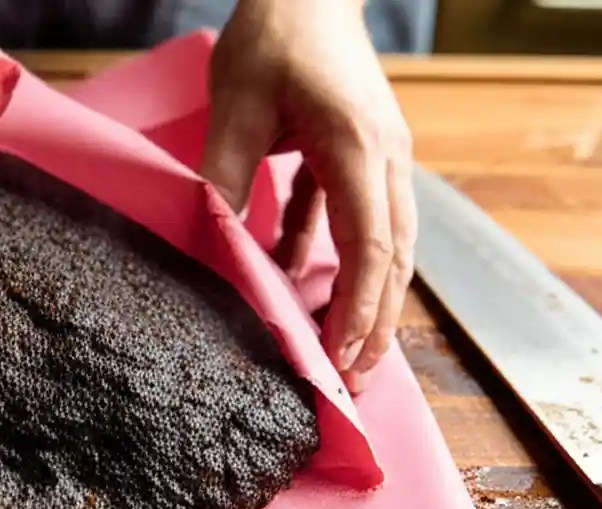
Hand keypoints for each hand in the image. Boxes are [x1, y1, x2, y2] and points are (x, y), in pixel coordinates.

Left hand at [200, 0, 416, 393]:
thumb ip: (224, 175)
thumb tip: (209, 243)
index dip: (357, 309)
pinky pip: (351, 216)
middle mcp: (384, 158)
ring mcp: (379, 156)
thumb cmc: (275, 34)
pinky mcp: (360, 152)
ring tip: (337, 349)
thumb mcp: (236, 104)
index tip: (340, 358)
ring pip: (381, 242)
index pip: (369, 247)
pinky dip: (331, 252)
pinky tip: (293, 277)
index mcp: (358, 147)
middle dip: (374, 322)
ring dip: (362, 296)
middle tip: (350, 381)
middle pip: (392, 257)